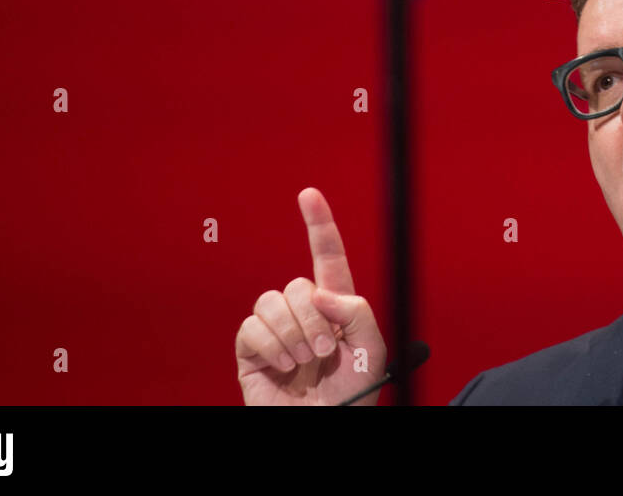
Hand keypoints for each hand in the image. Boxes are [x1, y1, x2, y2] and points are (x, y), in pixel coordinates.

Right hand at [235, 188, 387, 404]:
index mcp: (336, 309)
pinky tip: (284, 365)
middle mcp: (304, 314)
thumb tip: (322, 293)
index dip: (319, 225)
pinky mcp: (252, 351)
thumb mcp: (372, 351)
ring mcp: (277, 332)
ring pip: (272, 301)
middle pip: (298, 285)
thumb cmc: (351, 397)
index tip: (309, 195)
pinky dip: (270, 344)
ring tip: (304, 360)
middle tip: (324, 351)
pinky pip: (251, 327)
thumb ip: (358, 312)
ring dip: (292, 332)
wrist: (323, 427)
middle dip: (313, 319)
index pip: (327, 258)